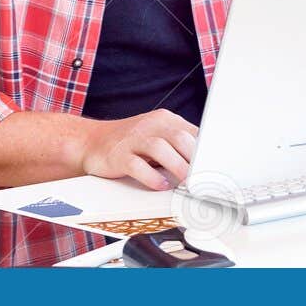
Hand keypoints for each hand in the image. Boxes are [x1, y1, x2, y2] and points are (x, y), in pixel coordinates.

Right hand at [77, 109, 198, 190]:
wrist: (91, 142)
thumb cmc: (130, 143)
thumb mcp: (157, 137)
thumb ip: (179, 147)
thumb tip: (206, 166)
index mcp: (164, 119)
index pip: (192, 132)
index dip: (205, 151)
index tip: (215, 168)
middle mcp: (149, 125)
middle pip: (178, 137)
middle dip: (193, 159)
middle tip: (202, 178)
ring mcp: (132, 139)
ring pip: (160, 148)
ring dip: (176, 166)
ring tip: (185, 182)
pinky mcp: (118, 155)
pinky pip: (137, 164)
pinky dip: (151, 176)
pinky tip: (160, 185)